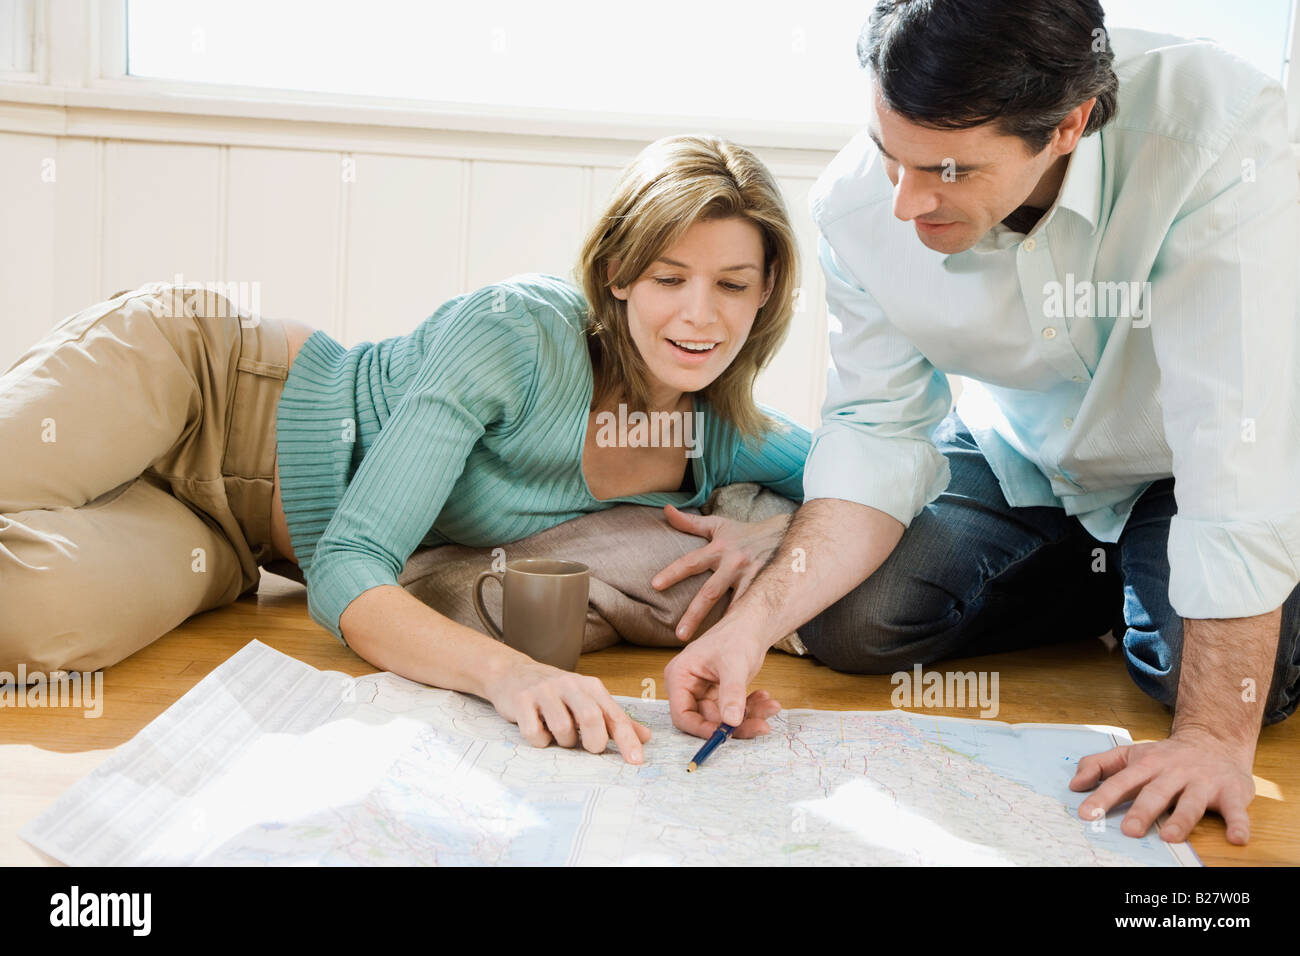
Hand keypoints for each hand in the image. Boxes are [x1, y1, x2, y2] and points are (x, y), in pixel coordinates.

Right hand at [484, 659, 651, 763]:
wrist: (512, 673)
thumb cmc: (556, 693)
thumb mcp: (587, 700)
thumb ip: (614, 719)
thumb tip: (646, 737)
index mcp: (590, 686)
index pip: (614, 715)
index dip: (626, 739)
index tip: (636, 761)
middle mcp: (569, 685)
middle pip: (591, 718)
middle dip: (593, 742)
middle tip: (589, 748)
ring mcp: (544, 691)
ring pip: (562, 729)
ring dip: (563, 742)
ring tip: (558, 734)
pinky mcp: (521, 700)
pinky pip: (534, 733)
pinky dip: (539, 741)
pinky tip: (538, 730)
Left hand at [651, 504, 789, 640]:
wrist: (789, 533)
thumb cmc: (746, 533)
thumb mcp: (719, 525)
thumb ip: (690, 522)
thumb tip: (666, 510)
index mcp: (719, 549)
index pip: (690, 562)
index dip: (672, 572)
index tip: (654, 585)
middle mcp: (734, 563)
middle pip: (710, 592)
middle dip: (694, 614)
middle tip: (679, 635)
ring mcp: (752, 577)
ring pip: (734, 605)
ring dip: (723, 626)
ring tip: (710, 647)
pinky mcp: (768, 587)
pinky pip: (755, 609)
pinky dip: (748, 624)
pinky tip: (740, 641)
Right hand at [664, 617, 777, 737]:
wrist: (752, 624)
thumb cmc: (737, 635)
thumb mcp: (734, 664)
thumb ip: (731, 693)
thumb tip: (730, 722)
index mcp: (679, 676)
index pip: (682, 714)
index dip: (701, 729)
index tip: (725, 735)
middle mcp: (688, 687)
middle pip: (706, 720)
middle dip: (735, 724)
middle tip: (762, 725)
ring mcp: (704, 691)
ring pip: (723, 719)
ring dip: (749, 717)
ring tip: (771, 707)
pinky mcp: (720, 694)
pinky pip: (734, 711)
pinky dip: (751, 709)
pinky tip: (765, 699)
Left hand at [1070, 728, 1255, 843]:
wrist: (1214, 740)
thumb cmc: (1166, 756)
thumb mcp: (1131, 754)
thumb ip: (1099, 765)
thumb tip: (1074, 784)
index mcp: (1148, 764)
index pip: (1122, 781)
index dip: (1103, 796)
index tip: (1087, 813)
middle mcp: (1174, 772)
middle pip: (1156, 792)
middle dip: (1142, 811)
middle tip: (1129, 830)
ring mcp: (1202, 782)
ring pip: (1191, 802)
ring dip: (1181, 819)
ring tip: (1170, 836)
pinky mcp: (1230, 793)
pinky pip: (1235, 810)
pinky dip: (1238, 824)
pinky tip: (1236, 838)